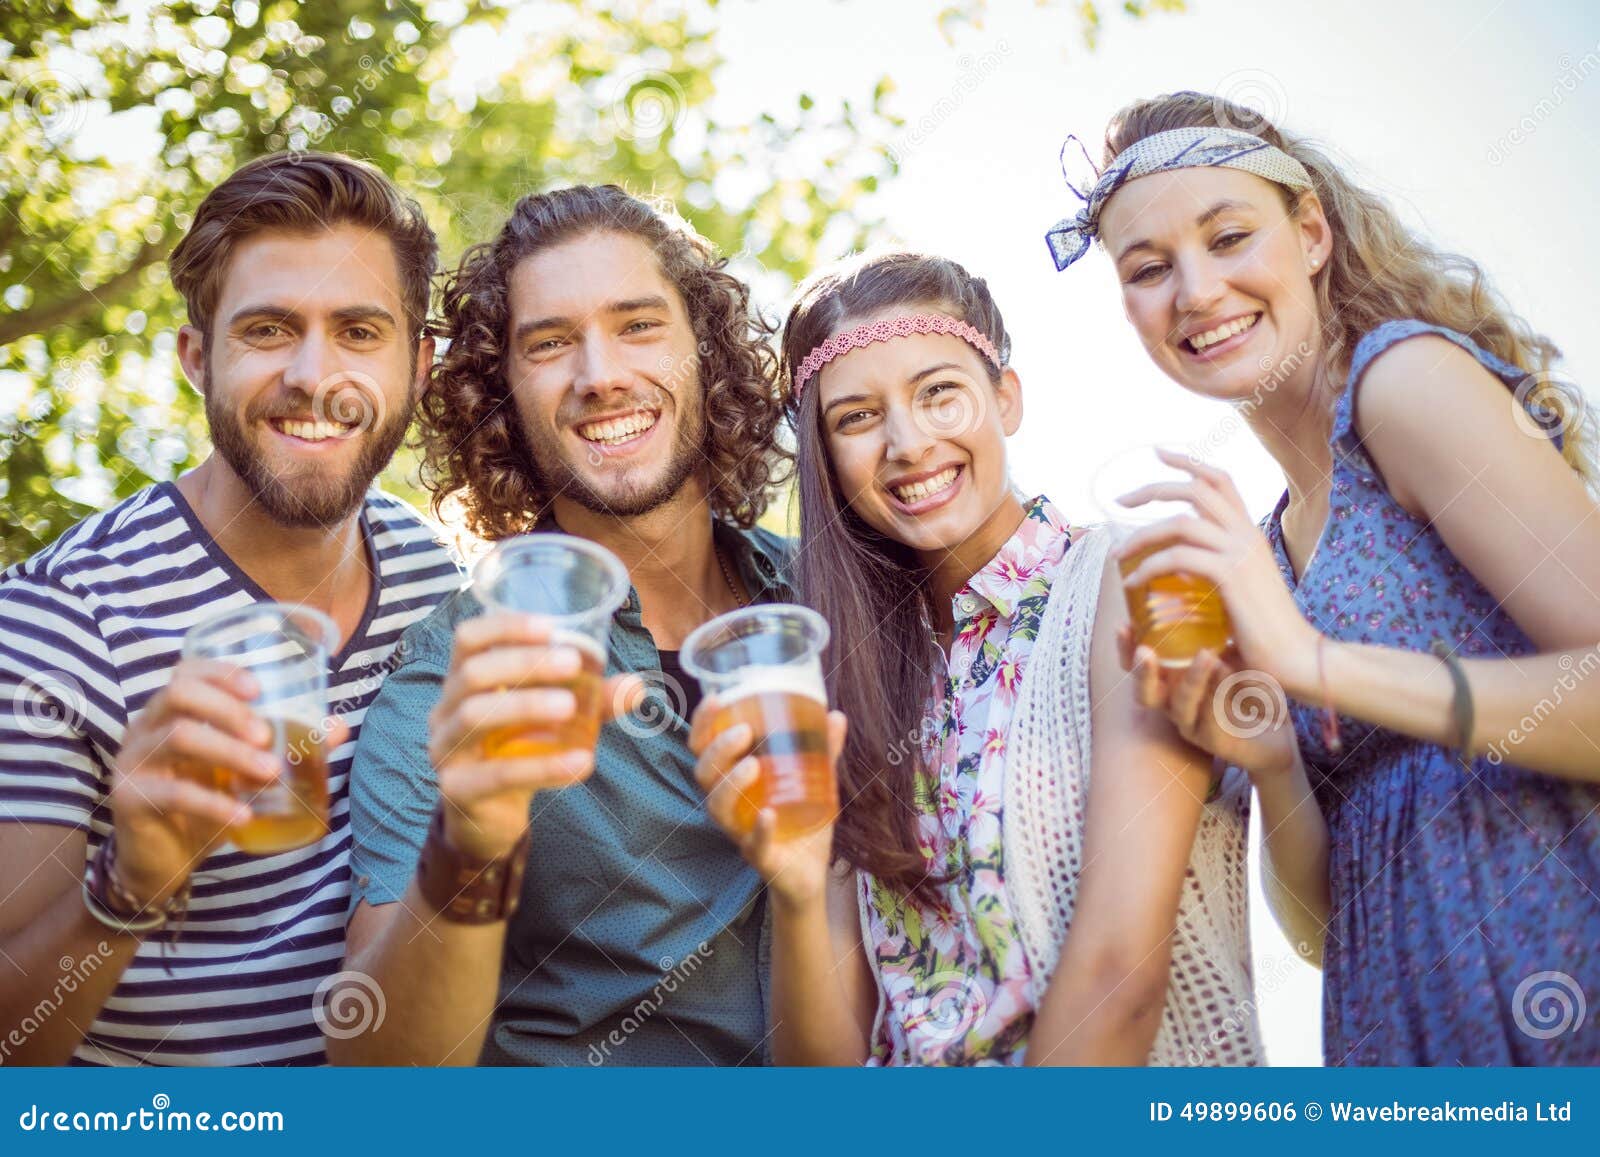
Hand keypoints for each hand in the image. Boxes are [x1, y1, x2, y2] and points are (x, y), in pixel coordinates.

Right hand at [110, 660, 347, 909]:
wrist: (161, 859)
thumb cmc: (204, 801)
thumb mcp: (241, 770)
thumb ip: (284, 746)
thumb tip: (337, 728)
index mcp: (170, 711)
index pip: (186, 672)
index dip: (221, 672)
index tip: (258, 687)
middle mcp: (146, 727)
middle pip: (180, 694)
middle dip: (228, 709)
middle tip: (268, 735)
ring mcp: (132, 760)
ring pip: (178, 736)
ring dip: (230, 752)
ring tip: (271, 773)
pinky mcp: (128, 798)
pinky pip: (172, 792)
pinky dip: (213, 803)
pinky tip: (243, 816)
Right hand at [428, 612, 643, 860]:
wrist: (492, 817)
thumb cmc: (518, 750)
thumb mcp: (555, 721)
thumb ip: (593, 702)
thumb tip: (637, 686)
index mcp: (464, 681)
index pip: (468, 639)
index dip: (504, 627)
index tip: (550, 627)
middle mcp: (445, 710)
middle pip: (472, 673)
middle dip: (523, 663)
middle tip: (572, 663)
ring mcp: (445, 750)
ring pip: (474, 716)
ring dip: (525, 706)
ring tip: (570, 707)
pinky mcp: (457, 790)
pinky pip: (496, 775)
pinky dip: (542, 767)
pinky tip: (582, 763)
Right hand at [688, 694, 846, 911]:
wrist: (811, 875)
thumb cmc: (801, 822)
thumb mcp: (814, 781)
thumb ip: (823, 751)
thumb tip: (836, 715)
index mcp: (733, 781)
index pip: (703, 749)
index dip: (702, 724)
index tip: (716, 698)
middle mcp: (730, 805)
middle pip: (704, 774)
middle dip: (717, 749)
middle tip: (744, 732)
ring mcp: (741, 833)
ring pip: (718, 808)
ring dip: (730, 784)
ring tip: (753, 764)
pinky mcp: (761, 859)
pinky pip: (752, 846)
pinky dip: (759, 830)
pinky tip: (768, 814)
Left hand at [1114, 448, 1320, 696]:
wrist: (1297, 658)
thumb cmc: (1267, 633)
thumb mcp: (1242, 591)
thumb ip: (1217, 572)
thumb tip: (1181, 575)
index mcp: (1251, 533)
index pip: (1221, 481)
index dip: (1189, 462)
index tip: (1158, 453)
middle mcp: (1247, 535)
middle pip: (1196, 490)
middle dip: (1152, 489)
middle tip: (1120, 501)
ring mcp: (1240, 553)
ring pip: (1180, 523)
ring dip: (1141, 536)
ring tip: (1118, 555)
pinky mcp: (1230, 576)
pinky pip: (1177, 559)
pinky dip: (1148, 567)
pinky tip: (1133, 583)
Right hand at [1119, 627, 1298, 780]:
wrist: (1276, 728)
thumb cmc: (1246, 685)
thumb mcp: (1227, 650)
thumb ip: (1208, 627)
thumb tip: (1199, 580)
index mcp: (1169, 681)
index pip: (1136, 666)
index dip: (1125, 649)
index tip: (1124, 624)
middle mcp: (1173, 705)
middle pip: (1144, 694)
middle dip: (1142, 672)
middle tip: (1144, 651)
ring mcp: (1193, 725)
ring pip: (1181, 706)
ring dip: (1192, 680)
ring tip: (1206, 655)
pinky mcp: (1216, 743)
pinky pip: (1213, 720)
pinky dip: (1220, 695)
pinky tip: (1230, 673)